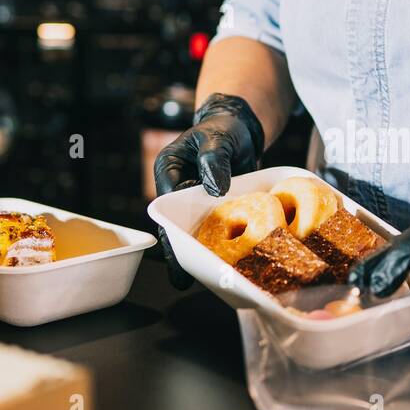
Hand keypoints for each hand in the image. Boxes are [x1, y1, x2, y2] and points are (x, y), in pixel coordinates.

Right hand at [153, 93, 265, 289]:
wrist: (242, 131)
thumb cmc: (224, 129)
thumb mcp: (217, 138)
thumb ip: (214, 160)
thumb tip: (214, 188)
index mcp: (169, 169)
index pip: (167, 197)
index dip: (174, 218)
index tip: (181, 238)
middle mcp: (176, 189)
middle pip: (173, 222)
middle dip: (177, 249)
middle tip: (180, 276)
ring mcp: (193, 202)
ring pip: (189, 230)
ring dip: (192, 253)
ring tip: (192, 280)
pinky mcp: (211, 209)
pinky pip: (210, 229)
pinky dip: (212, 245)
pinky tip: (217, 266)